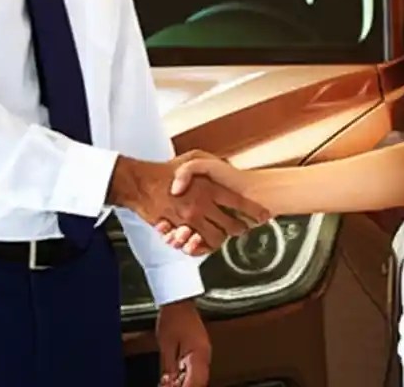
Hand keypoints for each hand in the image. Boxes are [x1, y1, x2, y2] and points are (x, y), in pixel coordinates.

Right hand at [109, 152, 268, 252]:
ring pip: (216, 239)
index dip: (255, 212)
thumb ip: (210, 163)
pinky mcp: (178, 230)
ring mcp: (190, 220)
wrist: (139, 183)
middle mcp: (202, 206)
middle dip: (239, 228)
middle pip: (232, 226)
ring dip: (221, 238)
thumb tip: (226, 167)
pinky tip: (203, 239)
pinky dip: (202, 245)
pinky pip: (196, 245)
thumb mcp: (191, 159)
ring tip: (222, 234)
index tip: (263, 216)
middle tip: (243, 227)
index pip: (240, 203)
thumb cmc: (163, 171)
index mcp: (209, 188)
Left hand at [156, 300, 209, 386]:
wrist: (179, 301)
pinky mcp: (198, 349)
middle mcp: (205, 355)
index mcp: (199, 354)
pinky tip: (174, 379)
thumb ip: (169, 367)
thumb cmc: (174, 317)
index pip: (196, 382)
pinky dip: (186, 376)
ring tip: (170, 384)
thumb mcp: (166, 345)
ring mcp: (203, 352)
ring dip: (186, 383)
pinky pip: (195, 368)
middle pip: (199, 381)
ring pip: (198, 377)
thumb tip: (169, 384)